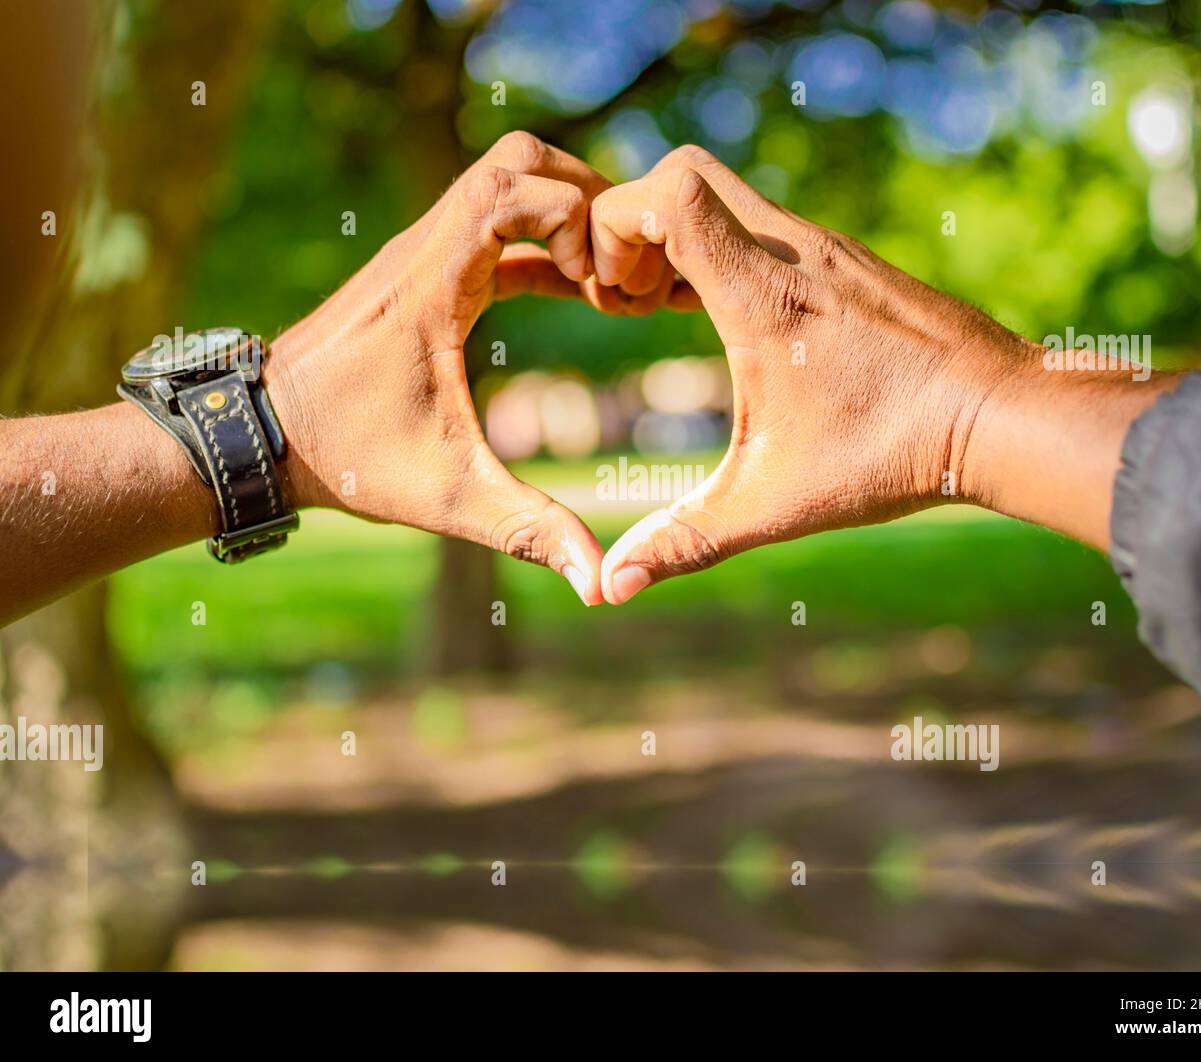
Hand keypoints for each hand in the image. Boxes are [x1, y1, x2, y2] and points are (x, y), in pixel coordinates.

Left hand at [263, 132, 681, 605]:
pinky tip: (576, 291)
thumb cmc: (350, 460)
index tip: (600, 286)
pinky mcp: (424, 271)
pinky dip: (542, 244)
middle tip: (619, 265)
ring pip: (503, 181)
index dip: (572, 218)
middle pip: (515, 161)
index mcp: (431, 285)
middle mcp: (423, 249)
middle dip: (582, 198)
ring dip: (563, 215)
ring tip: (605, 281)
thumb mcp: (449, 498)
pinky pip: (494, 228)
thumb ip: (528, 532)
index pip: (509, 188)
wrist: (265, 436)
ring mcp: (421, 253)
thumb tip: (599, 586)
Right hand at [589, 146, 1049, 603]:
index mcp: (764, 296)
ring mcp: (829, 246)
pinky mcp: (851, 259)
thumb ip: (685, 541)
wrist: (1003, 416)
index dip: (615, 228)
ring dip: (684, 238)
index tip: (616, 300)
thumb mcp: (772, 505)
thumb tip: (613, 589)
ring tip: (671, 312)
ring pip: (731, 193)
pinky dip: (729, 250)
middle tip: (634, 299)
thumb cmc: (892, 456)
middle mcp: (796, 250)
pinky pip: (768, 222)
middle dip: (637, 223)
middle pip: (688, 170)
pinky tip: (734, 321)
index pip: (670, 193)